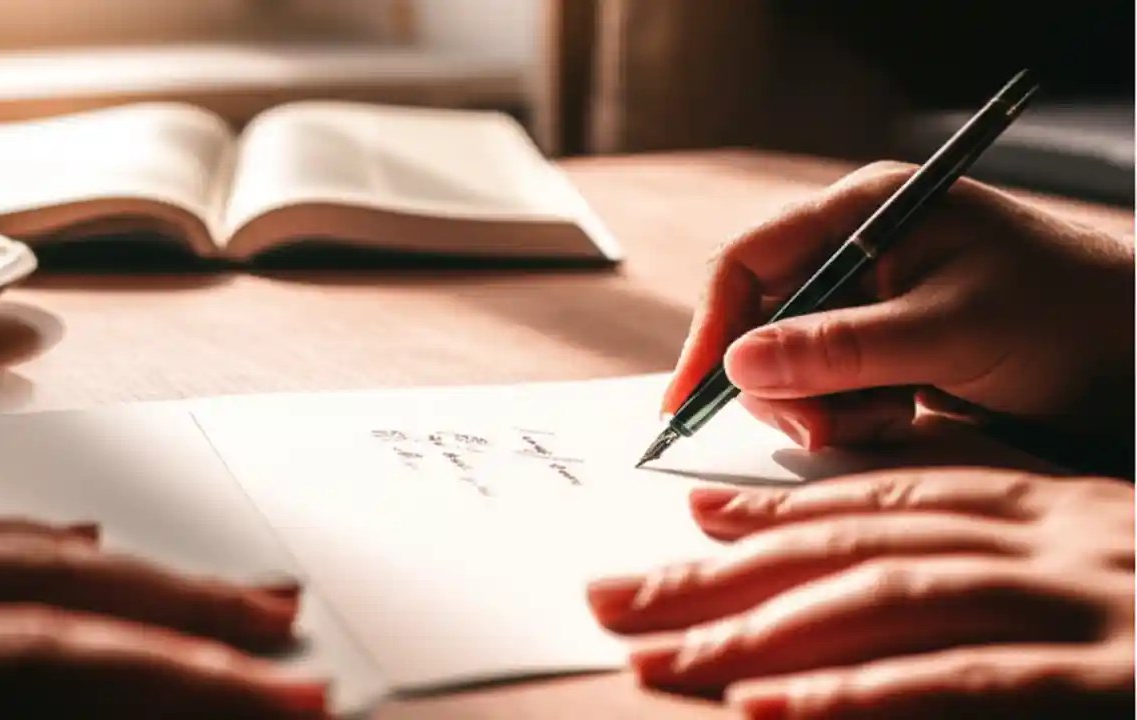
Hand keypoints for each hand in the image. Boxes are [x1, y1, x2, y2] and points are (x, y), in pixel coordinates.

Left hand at [0, 509, 325, 718]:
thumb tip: (181, 703)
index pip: (53, 660)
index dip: (186, 678)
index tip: (287, 700)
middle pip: (42, 579)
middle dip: (178, 607)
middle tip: (279, 626)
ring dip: (118, 566)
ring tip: (217, 590)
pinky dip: (19, 537)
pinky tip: (80, 539)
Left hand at [587, 469, 1133, 717]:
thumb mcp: (1096, 552)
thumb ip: (990, 537)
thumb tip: (869, 547)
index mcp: (1045, 504)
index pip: (877, 497)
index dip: (770, 511)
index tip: (680, 528)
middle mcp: (1051, 538)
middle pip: (848, 545)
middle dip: (719, 576)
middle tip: (614, 598)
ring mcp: (1085, 607)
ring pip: (886, 604)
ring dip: (762, 635)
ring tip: (662, 663)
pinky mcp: (1116, 684)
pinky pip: (965, 688)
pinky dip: (861, 701)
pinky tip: (772, 719)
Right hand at [663, 162, 1133, 472]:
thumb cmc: (1066, 316)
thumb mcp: (950, 331)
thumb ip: (842, 350)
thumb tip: (738, 367)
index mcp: (865, 214)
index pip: (750, 264)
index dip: (710, 330)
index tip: (688, 398)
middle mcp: (856, 254)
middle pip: (762, 324)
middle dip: (782, 385)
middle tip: (821, 428)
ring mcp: (869, 305)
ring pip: (792, 369)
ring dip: (824, 409)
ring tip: (890, 418)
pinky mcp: (884, 351)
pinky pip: (829, 393)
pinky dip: (854, 420)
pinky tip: (907, 418)